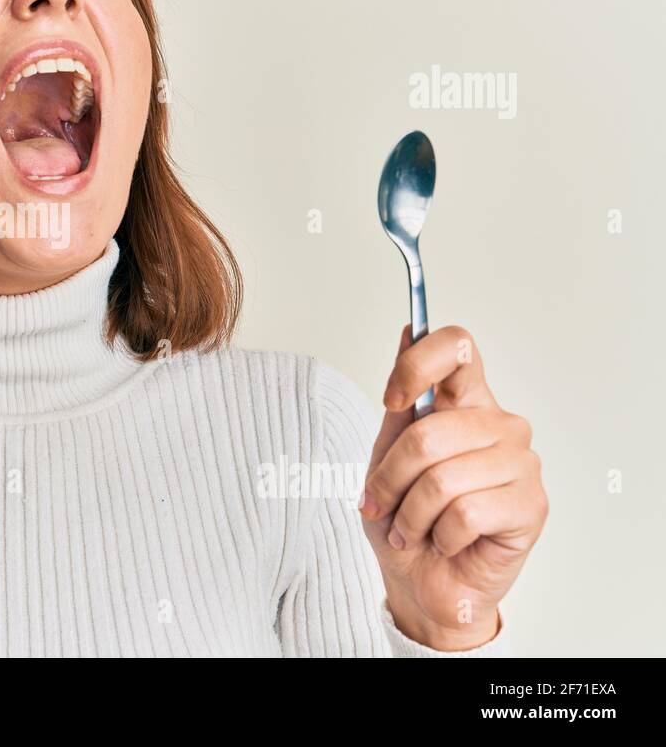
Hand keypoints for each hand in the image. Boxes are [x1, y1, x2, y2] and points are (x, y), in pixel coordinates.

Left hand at [359, 324, 547, 649]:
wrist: (421, 582)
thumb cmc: (405, 518)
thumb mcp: (386, 455)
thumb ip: (401, 400)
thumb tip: (409, 328)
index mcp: (464, 402)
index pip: (457, 346)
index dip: (417, 362)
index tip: (391, 398)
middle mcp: (499, 423)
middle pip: (428, 430)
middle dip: (389, 477)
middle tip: (380, 504)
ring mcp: (520, 462)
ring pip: (442, 477)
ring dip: (411, 514)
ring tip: (413, 529)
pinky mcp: (531, 504)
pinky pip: (465, 512)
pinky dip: (439, 535)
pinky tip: (447, 542)